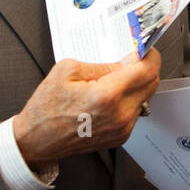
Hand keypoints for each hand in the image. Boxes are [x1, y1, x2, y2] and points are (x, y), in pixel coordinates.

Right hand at [13, 48, 161, 171]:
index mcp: (107, 95)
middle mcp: (120, 114)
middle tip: (132, 59)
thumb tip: (127, 60)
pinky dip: (130, 99)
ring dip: (138, 84)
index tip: (144, 48)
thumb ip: (104, 63)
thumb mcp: (69, 70)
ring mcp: (122, 128)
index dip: (149, 54)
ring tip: (118, 78)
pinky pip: (136, 111)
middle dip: (146, 67)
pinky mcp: (121, 136)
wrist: (36, 141)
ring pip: (146, 97)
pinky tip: (112, 95)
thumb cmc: (46, 108)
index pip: (147, 69)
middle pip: (152, 83)